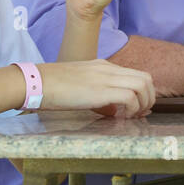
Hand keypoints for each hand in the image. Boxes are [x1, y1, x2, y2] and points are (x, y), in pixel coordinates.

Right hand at [37, 59, 154, 116]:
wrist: (34, 82)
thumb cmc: (51, 87)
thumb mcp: (80, 85)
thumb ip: (99, 94)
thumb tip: (114, 110)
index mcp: (104, 66)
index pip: (137, 74)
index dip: (144, 92)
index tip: (138, 108)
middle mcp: (108, 69)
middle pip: (146, 78)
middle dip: (149, 98)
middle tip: (140, 113)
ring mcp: (105, 78)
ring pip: (143, 85)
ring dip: (143, 103)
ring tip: (132, 116)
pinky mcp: (100, 91)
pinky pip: (129, 97)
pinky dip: (131, 109)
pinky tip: (121, 118)